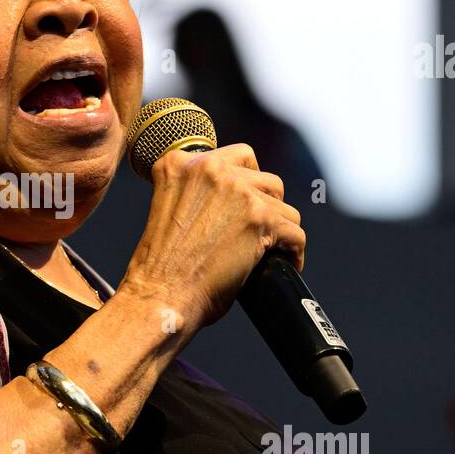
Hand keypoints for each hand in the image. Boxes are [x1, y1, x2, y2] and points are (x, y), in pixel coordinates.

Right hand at [120, 142, 305, 332]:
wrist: (160, 295)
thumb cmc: (160, 267)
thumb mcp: (168, 209)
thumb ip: (196, 193)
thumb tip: (236, 199)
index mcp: (180, 164)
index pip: (235, 158)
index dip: (246, 183)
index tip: (246, 205)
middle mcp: (208, 169)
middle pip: (264, 179)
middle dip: (266, 205)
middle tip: (259, 230)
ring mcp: (237, 191)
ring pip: (283, 205)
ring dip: (280, 228)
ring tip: (273, 249)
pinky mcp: (259, 218)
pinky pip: (294, 231)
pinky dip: (294, 251)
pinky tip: (287, 263)